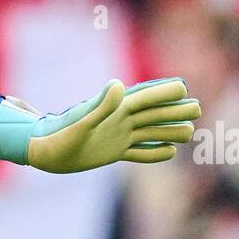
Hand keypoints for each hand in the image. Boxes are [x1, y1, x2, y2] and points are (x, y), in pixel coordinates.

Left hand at [0, 77, 199, 172]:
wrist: (41, 151)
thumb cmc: (57, 137)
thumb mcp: (80, 122)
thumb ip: (101, 106)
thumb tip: (119, 85)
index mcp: (112, 110)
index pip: (144, 98)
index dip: (163, 93)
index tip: (183, 87)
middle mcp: (117, 121)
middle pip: (152, 114)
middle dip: (174, 111)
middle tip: (197, 107)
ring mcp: (116, 136)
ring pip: (149, 132)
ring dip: (169, 131)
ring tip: (191, 132)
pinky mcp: (111, 151)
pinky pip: (138, 151)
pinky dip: (154, 152)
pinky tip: (168, 152)